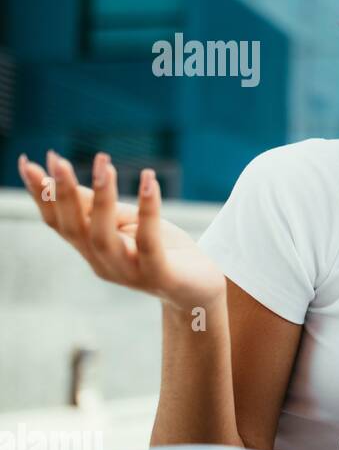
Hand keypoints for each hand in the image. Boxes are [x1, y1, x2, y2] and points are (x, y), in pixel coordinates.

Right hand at [18, 150, 225, 311]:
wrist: (201, 289)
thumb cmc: (164, 250)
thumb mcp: (127, 223)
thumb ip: (97, 206)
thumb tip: (60, 179)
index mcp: (92, 249)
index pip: (58, 222)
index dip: (41, 196)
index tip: (27, 163)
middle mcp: (103, 263)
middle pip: (74, 229)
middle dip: (63, 194)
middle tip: (58, 160)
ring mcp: (129, 272)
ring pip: (103, 237)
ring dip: (101, 199)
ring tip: (105, 165)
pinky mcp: (159, 275)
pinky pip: (149, 243)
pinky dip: (148, 210)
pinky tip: (149, 180)